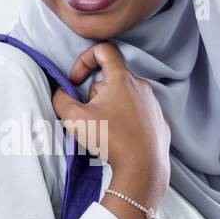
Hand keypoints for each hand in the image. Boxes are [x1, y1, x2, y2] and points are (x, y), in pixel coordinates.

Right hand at [51, 42, 170, 207]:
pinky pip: (138, 113)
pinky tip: (120, 138)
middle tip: (88, 115)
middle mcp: (141, 86)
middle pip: (111, 79)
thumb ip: (61, 99)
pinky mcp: (159, 121)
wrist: (143, 169)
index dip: (84, 59)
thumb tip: (60, 93)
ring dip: (110, 107)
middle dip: (94, 93)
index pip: (104, 49)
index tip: (75, 82)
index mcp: (122, 79)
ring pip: (124, 96)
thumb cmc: (111, 140)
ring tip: (104, 131)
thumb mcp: (74, 118)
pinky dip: (126, 120)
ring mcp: (153, 104)